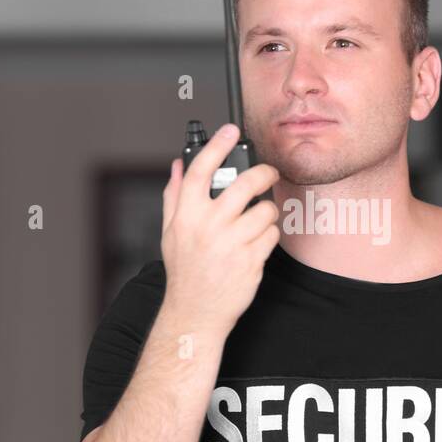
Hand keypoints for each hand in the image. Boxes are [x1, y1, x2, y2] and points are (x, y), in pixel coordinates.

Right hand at [160, 123, 279, 335]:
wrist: (196, 312)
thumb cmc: (185, 271)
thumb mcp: (170, 232)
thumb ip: (175, 196)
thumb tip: (178, 165)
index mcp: (186, 216)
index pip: (200, 170)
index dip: (217, 145)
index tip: (230, 130)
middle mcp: (208, 227)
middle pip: (244, 183)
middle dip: (264, 173)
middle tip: (269, 173)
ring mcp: (231, 244)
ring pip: (264, 210)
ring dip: (267, 211)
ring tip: (259, 219)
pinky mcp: (251, 261)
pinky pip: (272, 234)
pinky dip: (269, 234)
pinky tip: (258, 241)